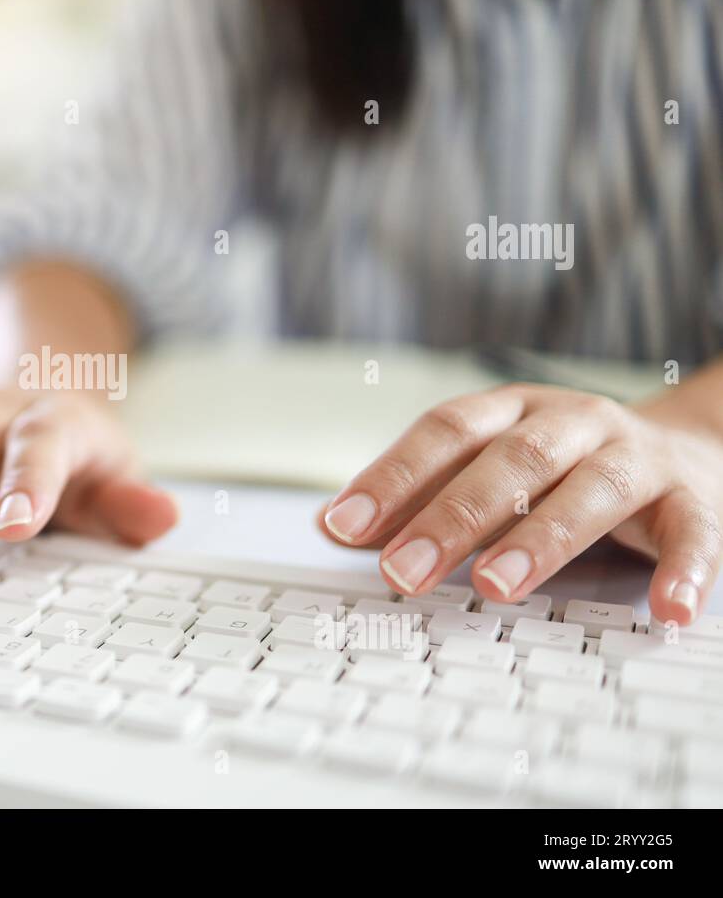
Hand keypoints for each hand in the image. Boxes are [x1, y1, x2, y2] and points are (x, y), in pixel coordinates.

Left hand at [318, 383, 722, 623]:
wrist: (688, 451)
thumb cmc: (561, 470)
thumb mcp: (485, 471)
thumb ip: (416, 499)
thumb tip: (333, 528)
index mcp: (511, 410)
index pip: (443, 432)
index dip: (392, 476)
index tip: (342, 525)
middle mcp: (572, 422)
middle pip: (508, 462)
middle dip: (449, 518)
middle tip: (401, 571)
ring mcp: (634, 457)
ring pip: (590, 490)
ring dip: (541, 540)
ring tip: (495, 586)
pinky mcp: (694, 501)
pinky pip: (693, 535)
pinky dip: (682, 572)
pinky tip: (665, 609)